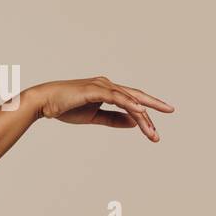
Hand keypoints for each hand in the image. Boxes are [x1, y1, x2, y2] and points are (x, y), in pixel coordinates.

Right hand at [29, 76, 173, 141]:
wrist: (45, 102)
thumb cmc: (66, 108)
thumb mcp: (94, 117)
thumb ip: (114, 119)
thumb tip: (134, 123)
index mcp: (107, 91)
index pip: (132, 101)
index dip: (146, 113)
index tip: (155, 128)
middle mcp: (107, 85)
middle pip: (136, 97)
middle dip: (153, 106)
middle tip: (171, 111)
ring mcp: (101, 86)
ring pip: (129, 99)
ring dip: (143, 114)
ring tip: (152, 130)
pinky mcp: (94, 90)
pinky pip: (116, 97)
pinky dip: (129, 103)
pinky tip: (140, 111)